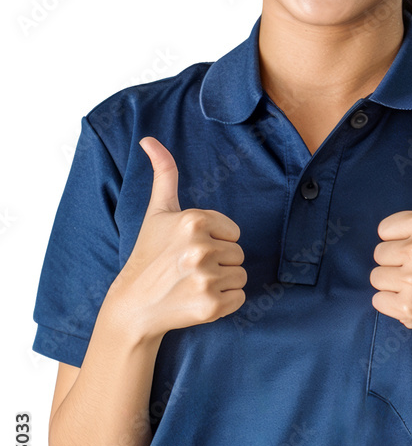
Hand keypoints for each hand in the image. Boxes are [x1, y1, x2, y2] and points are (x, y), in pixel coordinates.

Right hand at [105, 136, 246, 341]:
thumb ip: (164, 174)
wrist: (135, 304)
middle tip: (189, 269)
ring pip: (240, 275)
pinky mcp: (212, 306)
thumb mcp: (157, 211)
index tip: (188, 249)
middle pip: (238, 254)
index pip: (233, 232)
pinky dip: (224, 303)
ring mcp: (206, 278)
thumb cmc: (149, 254)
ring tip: (192, 283)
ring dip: (222, 282)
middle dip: (218, 262)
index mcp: (193, 220)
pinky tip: (197, 299)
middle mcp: (200, 248)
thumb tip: (149, 139)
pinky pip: (240, 298)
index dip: (215, 241)